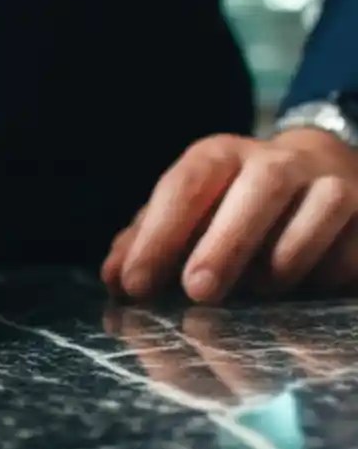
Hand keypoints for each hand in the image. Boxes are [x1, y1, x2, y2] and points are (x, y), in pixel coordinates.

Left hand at [102, 129, 357, 302]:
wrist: (327, 175)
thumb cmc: (235, 205)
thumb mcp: (187, 212)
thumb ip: (147, 242)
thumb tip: (115, 278)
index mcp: (221, 157)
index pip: (186, 185)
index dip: (158, 235)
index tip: (135, 285)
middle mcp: (279, 161)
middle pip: (256, 191)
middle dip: (224, 244)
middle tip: (197, 291)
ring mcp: (332, 184)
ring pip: (316, 213)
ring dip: (283, 260)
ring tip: (258, 290)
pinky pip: (349, 250)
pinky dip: (326, 272)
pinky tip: (307, 286)